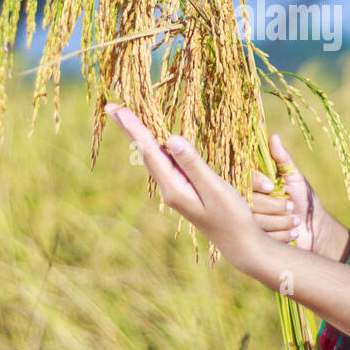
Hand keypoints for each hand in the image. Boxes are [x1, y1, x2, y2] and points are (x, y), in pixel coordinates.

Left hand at [103, 102, 266, 272]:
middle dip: (128, 128)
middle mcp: (169, 188)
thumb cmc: (232, 216)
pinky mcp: (183, 188)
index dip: (135, 128)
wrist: (239, 242)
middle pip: (145, 152)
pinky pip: (164, 161)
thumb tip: (172, 139)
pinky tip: (151, 139)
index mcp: (173, 188)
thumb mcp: (215, 189)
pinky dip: (154, 144)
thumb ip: (193, 164)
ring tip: (125, 117)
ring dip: (139, 135)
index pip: (150, 151)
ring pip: (153, 156)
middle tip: (110, 107)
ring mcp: (175, 189)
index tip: (119, 109)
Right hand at [250, 133, 331, 253]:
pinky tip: (292, 233)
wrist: (314, 228)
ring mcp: (248, 222)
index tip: (271, 186)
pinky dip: (280, 235)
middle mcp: (245, 201)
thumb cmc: (303, 198)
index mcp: (252, 184)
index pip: (241, 177)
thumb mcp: (295, 177)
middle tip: (290, 206)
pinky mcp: (254, 239)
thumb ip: (283, 159)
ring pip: (253, 221)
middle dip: (271, 205)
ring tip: (294, 221)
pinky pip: (259, 238)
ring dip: (278, 222)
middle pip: (246, 201)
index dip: (254, 181)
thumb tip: (273, 136)